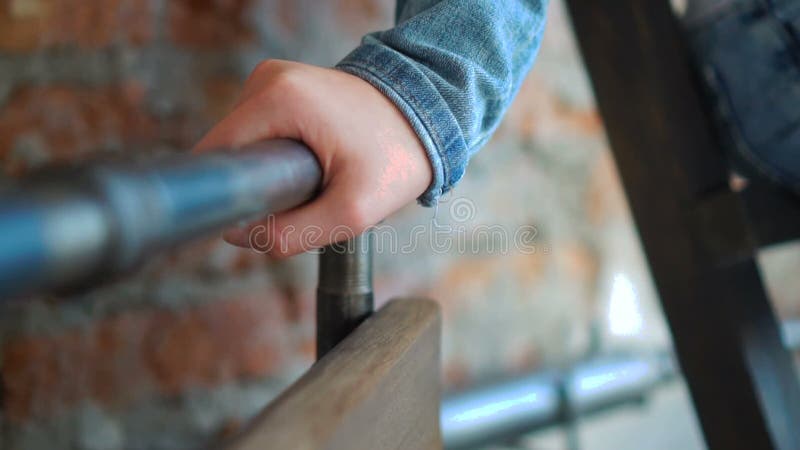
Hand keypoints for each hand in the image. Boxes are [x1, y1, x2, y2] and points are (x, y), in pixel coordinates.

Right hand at [194, 60, 431, 257]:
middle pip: (232, 152)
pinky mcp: (285, 86)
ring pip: (247, 145)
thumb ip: (291, 233)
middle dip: (263, 185)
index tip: (266, 213)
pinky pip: (264, 132)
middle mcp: (267, 79)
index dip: (231, 195)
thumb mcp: (352, 210)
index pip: (217, 156)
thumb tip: (237, 235)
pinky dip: (284, 155)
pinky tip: (319, 161)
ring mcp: (275, 78)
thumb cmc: (398, 156)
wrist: (431, 115)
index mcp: (276, 98)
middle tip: (312, 195)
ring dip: (274, 172)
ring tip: (320, 175)